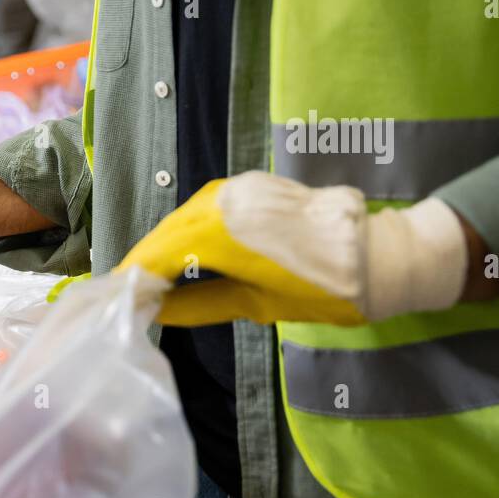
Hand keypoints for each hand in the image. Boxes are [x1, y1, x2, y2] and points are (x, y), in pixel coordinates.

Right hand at [114, 172, 468, 325]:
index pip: (160, 253)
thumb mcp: (256, 305)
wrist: (380, 256)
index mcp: (221, 230)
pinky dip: (190, 230)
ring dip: (167, 244)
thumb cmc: (323, 290)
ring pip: (186, 216)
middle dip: (147, 260)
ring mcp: (241, 188)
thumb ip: (200, 305)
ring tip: (154, 276)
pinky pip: (208, 207)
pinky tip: (185, 252)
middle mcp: (225, 200)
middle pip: (168, 231)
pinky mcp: (254, 185)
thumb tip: (157, 312)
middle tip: (130, 291)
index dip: (135, 277)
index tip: (118, 299)